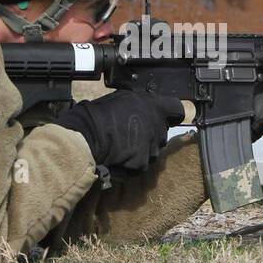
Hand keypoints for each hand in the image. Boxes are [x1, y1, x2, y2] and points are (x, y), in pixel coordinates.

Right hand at [52, 90, 184, 175]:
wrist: (86, 137)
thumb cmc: (100, 114)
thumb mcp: (123, 97)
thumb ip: (142, 103)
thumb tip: (146, 106)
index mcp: (155, 108)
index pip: (177, 109)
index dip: (172, 113)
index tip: (169, 116)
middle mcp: (158, 128)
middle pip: (163, 132)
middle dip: (152, 132)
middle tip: (133, 130)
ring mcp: (151, 148)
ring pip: (152, 149)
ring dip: (143, 148)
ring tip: (123, 144)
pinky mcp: (142, 164)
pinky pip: (141, 163)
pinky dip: (132, 161)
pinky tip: (119, 155)